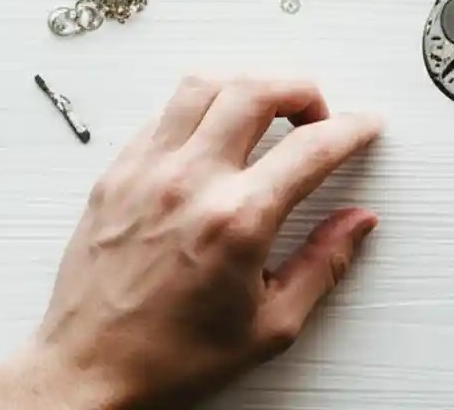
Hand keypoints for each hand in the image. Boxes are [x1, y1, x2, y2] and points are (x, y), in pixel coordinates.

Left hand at [0, 77, 382, 409]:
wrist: (90, 369)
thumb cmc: (170, 357)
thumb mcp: (270, 325)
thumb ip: (323, 264)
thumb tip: (356, 224)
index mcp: (236, 221)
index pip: (310, 148)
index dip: (350, 129)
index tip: (362, 127)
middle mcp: (189, 183)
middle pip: (256, 90)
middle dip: (301, 89)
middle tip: (316, 115)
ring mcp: (146, 171)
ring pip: (202, 84)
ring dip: (245, 85)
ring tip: (264, 112)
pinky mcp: (115, 173)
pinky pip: (161, 114)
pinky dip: (197, 111)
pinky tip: (210, 137)